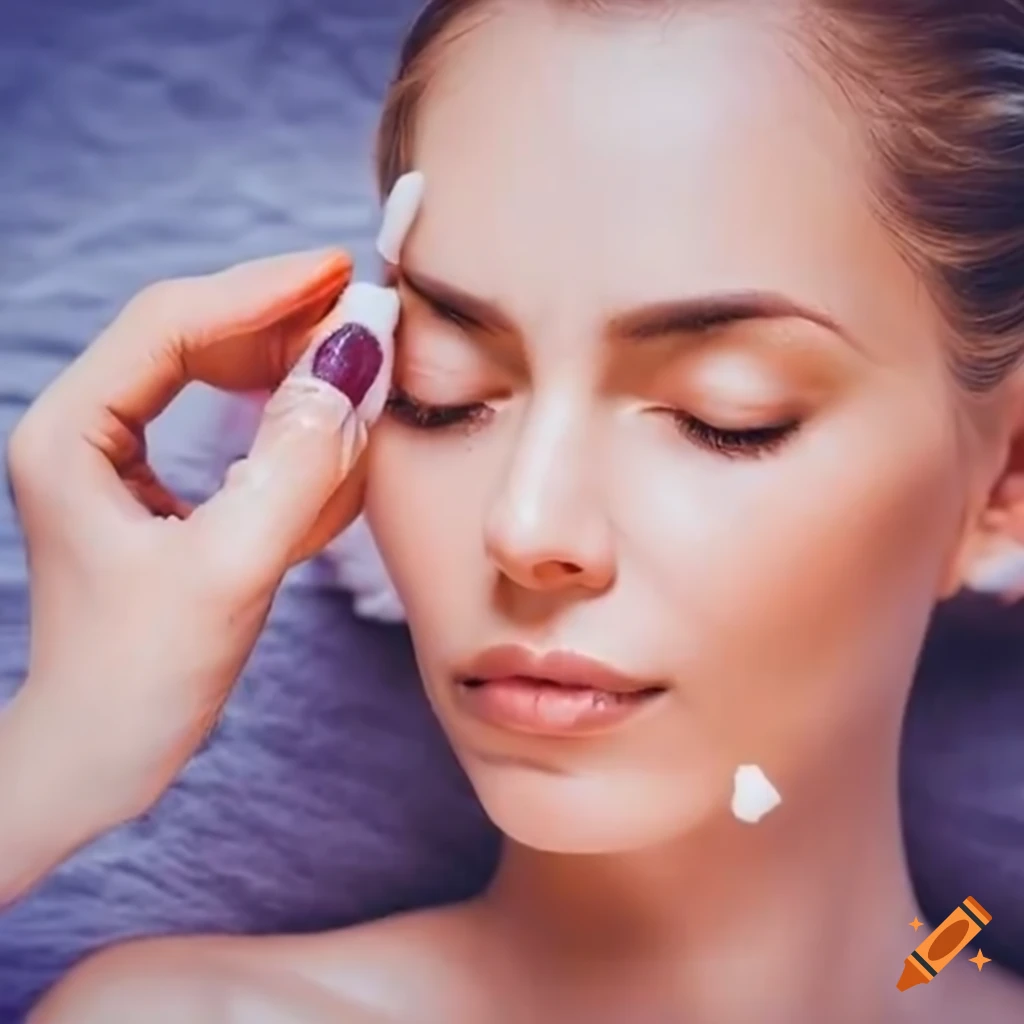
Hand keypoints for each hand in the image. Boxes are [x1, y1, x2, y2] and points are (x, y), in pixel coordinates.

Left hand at [3, 249, 395, 861]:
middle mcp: (91, 432)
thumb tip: (353, 369)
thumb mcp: (228, 569)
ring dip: (297, 382)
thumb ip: (296, 467)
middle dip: (286, 329)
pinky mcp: (165, 496)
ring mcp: (126, 462)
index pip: (170, 323)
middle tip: (368, 325)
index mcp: (73, 434)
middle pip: (197, 339)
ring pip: (222, 385)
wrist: (102, 758)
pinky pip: (238, 439)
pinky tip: (339, 450)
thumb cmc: (138, 678)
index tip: (342, 274)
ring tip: (363, 385)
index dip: (261, 290)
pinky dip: (292, 436)